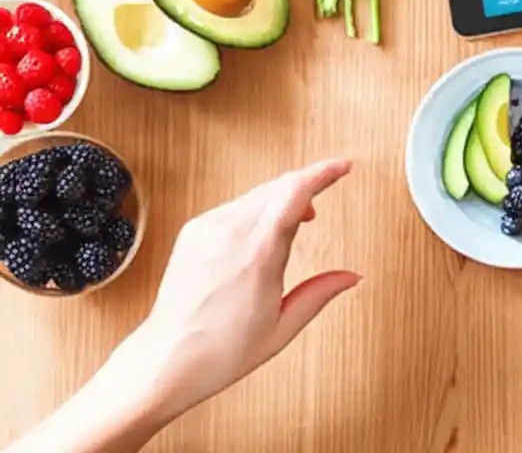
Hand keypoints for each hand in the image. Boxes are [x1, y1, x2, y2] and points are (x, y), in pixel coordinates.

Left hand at [108, 160, 360, 421]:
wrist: (167, 359)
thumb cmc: (220, 351)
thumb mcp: (282, 327)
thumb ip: (320, 294)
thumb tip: (351, 277)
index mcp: (257, 255)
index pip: (294, 192)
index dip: (323, 173)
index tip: (342, 166)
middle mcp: (229, 234)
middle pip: (277, 186)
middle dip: (306, 184)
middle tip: (324, 196)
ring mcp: (207, 230)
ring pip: (256, 194)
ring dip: (282, 197)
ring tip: (298, 220)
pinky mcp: (194, 232)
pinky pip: (234, 206)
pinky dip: (257, 208)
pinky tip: (264, 230)